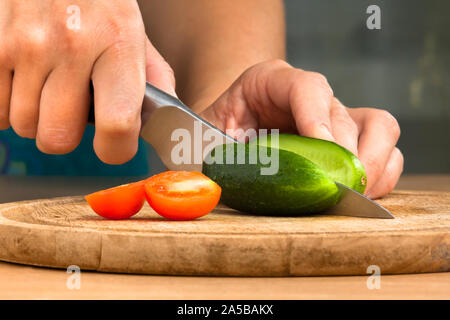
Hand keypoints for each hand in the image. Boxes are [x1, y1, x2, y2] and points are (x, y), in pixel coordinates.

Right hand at [0, 0, 174, 163]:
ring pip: (25, 127)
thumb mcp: (136, 33)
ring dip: (39, 118)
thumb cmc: (100, 3)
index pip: (117, 124)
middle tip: (75, 110)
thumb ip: (155, 81)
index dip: (117, 149)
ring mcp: (27, 47)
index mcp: (118, 45)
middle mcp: (72, 46)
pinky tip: (29, 83)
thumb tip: (168, 124)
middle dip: (68, 134)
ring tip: (51, 88)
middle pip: (59, 138)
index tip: (115, 145)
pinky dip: (11, 106)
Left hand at [200, 60, 402, 198]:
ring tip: (352, 193)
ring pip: (379, 127)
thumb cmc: (212, 135)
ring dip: (372, 164)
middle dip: (344, 156)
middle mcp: (309, 96)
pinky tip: (360, 194)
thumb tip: (198, 185)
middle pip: (344, 115)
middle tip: (335, 187)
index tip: (320, 146)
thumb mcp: (199, 136)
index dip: (317, 114)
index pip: (307, 85)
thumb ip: (200, 148)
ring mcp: (334, 118)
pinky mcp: (351, 142)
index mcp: (270, 82)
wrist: (228, 135)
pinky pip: (386, 152)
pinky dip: (381, 175)